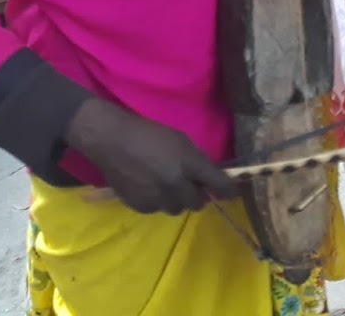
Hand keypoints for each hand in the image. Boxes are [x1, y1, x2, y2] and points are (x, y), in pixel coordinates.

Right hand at [66, 97, 236, 214]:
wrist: (112, 141)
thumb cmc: (149, 134)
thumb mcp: (180, 141)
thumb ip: (197, 162)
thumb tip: (210, 178)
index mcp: (188, 164)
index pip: (218, 184)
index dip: (228, 191)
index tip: (232, 193)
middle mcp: (175, 185)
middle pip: (197, 203)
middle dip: (196, 195)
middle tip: (190, 184)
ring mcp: (157, 198)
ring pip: (177, 209)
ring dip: (176, 200)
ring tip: (165, 183)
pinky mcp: (141, 207)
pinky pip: (157, 210)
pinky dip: (157, 202)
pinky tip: (149, 186)